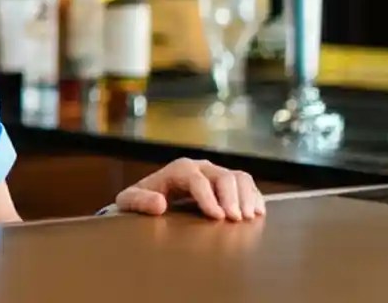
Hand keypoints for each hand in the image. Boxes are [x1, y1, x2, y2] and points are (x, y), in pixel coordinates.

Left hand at [115, 158, 265, 221]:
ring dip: (247, 196)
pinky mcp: (227, 183)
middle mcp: (200, 167)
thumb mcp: (129, 201)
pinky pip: (247, 184)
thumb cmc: (141, 199)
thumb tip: (159, 203)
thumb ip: (139, 201)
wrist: (149, 197)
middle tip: (235, 220)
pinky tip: (257, 212)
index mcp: (178, 169)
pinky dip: (255, 196)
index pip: (197, 180)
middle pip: (222, 176)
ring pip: (238, 177)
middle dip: (231, 197)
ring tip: (248, 217)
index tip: (217, 217)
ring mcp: (215, 174)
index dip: (208, 198)